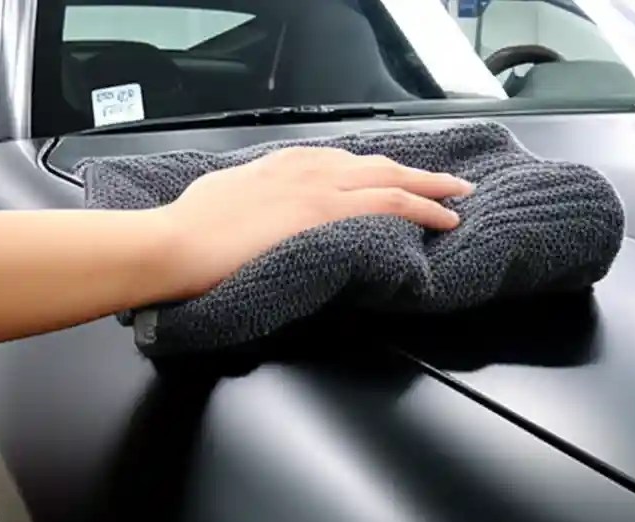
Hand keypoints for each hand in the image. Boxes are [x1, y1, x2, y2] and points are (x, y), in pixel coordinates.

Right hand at [152, 146, 473, 298]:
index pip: (344, 163)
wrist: (176, 244)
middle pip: (377, 166)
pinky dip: (423, 208)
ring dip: (430, 187)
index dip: (375, 171)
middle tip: (447, 182)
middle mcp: (306, 169)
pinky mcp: (327, 213)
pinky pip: (388, 205)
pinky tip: (444, 219)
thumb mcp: (223, 198)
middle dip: (416, 173)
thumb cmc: (188, 231)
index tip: (394, 176)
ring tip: (458, 197)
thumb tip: (257, 211)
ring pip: (391, 181)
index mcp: (281, 165)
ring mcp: (320, 189)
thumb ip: (251, 198)